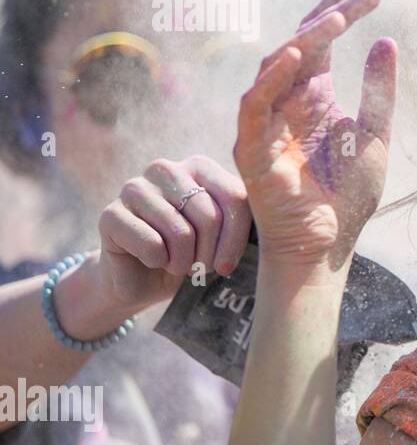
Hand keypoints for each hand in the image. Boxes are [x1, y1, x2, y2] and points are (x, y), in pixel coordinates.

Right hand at [96, 154, 252, 308]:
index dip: (236, 238)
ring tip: (178, 264)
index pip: (234, 197)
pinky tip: (152, 260)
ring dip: (184, 261)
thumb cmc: (193, 253)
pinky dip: (158, 262)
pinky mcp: (110, 213)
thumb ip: (244, 216)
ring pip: (180, 231)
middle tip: (200, 267)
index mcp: (199, 166)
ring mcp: (134, 188)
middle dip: (209, 253)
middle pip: (208, 215)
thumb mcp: (225, 233)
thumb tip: (277, 214)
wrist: (142, 279)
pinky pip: (151, 244)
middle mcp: (165, 169)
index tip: (228, 265)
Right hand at [233, 0, 396, 269]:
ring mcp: (266, 121)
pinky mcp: (252, 147)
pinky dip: (273, 77)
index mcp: (313, 97)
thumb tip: (386, 40)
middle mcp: (286, 101)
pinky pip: (256, 104)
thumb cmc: (346, 197)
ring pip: (279, 65)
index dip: (343, 10)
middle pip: (303, 43)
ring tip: (341, 16)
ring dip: (309, 39)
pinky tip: (298, 54)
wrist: (325, 246)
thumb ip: (378, 92)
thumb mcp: (374, 136)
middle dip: (332, 11)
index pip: (324, 42)